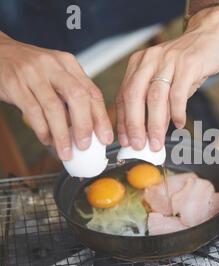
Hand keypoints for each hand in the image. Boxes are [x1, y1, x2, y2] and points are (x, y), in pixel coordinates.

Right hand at [0, 33, 112, 159]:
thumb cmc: (31, 69)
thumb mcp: (57, 74)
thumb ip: (73, 95)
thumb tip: (90, 128)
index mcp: (69, 64)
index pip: (92, 92)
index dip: (101, 118)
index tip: (105, 137)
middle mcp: (53, 66)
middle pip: (77, 97)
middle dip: (84, 125)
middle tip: (85, 145)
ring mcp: (33, 73)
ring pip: (54, 107)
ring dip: (62, 134)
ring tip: (65, 150)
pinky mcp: (15, 83)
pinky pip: (33, 111)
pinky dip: (42, 130)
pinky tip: (47, 139)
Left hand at [115, 5, 218, 150]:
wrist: (209, 37)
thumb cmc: (186, 63)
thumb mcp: (165, 78)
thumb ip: (155, 100)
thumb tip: (149, 131)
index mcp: (138, 64)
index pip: (124, 95)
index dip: (123, 121)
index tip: (125, 140)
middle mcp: (149, 60)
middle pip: (134, 96)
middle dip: (135, 125)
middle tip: (138, 145)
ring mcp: (168, 61)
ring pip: (155, 97)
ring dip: (155, 124)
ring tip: (156, 142)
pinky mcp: (187, 64)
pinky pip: (178, 93)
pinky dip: (177, 112)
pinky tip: (179, 124)